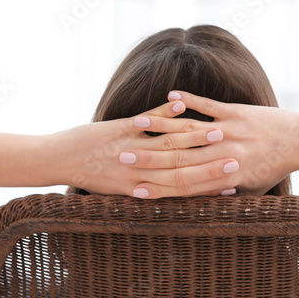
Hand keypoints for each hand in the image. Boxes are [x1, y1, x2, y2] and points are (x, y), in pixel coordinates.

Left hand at [49, 98, 240, 197]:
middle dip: (212, 164)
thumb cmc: (90, 176)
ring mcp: (130, 150)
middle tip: (238, 159)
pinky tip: (180, 102)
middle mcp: (138, 173)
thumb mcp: (120, 189)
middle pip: (183, 169)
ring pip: (169, 145)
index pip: (183, 189)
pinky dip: (164, 112)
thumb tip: (170, 195)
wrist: (59, 161)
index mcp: (141, 188)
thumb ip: (145, 191)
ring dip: (196, 136)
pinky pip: (147, 121)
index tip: (233, 181)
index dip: (210, 185)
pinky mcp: (120, 130)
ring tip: (220, 131)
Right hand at [123, 91, 298, 195]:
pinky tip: (170, 96)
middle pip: (179, 158)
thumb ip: (226, 196)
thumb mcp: (251, 189)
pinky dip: (188, 101)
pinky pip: (208, 105)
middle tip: (121, 156)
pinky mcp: (236, 112)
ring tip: (136, 124)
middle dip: (148, 157)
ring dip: (160, 126)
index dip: (158, 187)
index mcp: (225, 178)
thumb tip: (204, 205)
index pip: (184, 185)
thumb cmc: (274, 168)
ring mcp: (229, 132)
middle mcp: (224, 155)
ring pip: (188, 130)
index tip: (134, 187)